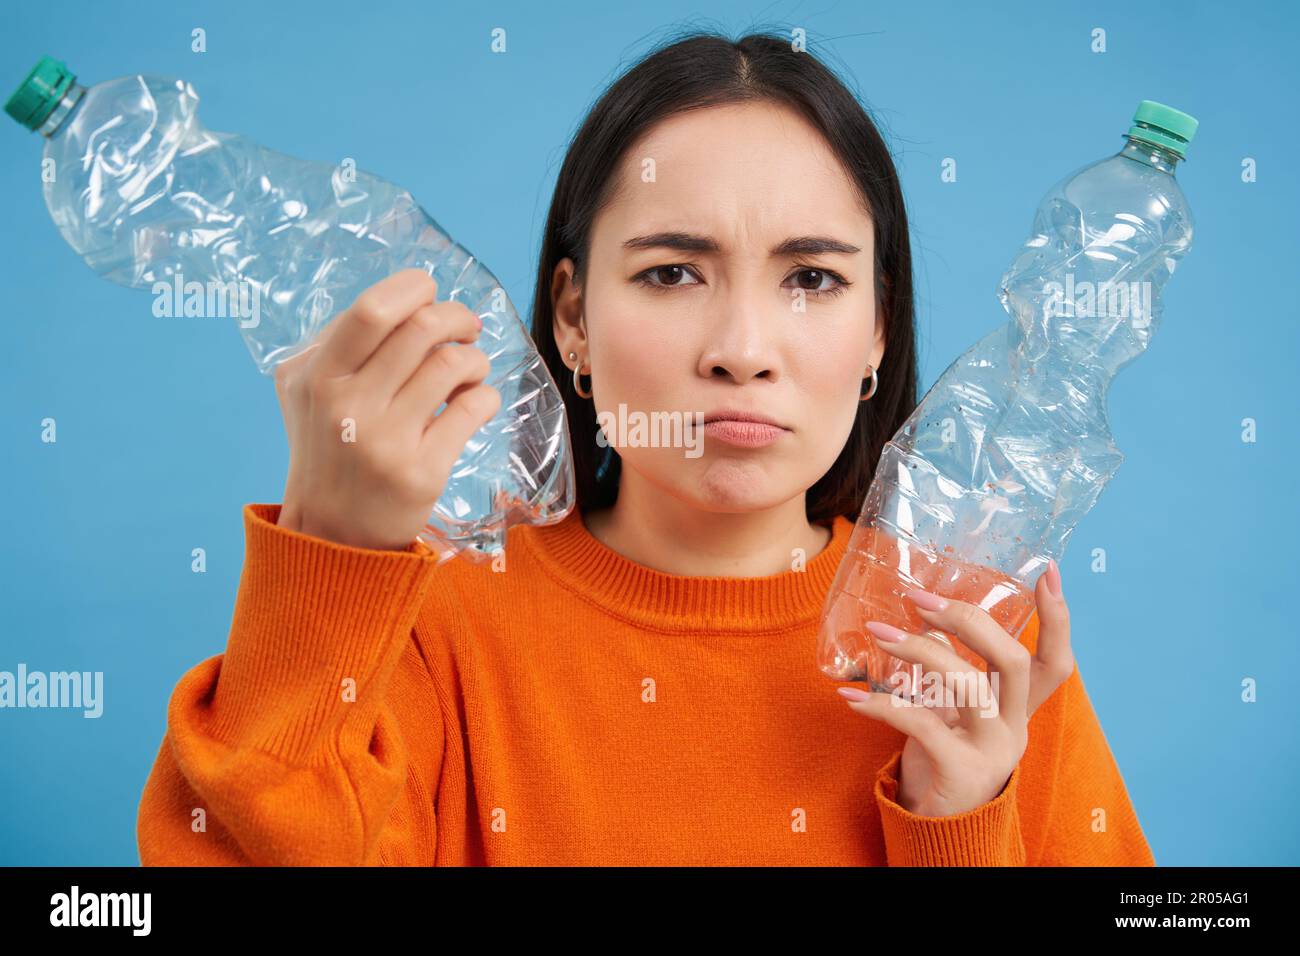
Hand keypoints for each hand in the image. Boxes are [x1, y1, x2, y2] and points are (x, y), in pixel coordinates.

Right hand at [273, 269, 501, 551]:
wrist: (330, 534)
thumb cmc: (327, 448)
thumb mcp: (307, 391)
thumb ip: (339, 343)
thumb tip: (405, 299)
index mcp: (317, 376)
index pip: (373, 310)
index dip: (414, 288)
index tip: (430, 293)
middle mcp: (346, 406)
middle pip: (422, 330)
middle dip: (457, 317)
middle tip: (467, 328)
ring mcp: (385, 441)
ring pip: (453, 365)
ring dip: (474, 359)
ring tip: (469, 371)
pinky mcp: (420, 472)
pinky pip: (472, 410)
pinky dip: (485, 396)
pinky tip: (474, 403)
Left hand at [838, 559, 1073, 816]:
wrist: (939, 830)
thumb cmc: (944, 755)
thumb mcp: (952, 710)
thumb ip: (950, 666)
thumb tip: (929, 617)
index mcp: (1018, 707)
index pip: (1055, 661)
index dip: (1057, 619)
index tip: (1049, 571)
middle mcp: (1014, 726)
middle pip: (1013, 662)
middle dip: (969, 621)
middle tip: (920, 598)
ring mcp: (991, 750)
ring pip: (967, 686)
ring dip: (919, 651)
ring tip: (878, 632)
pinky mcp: (959, 770)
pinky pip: (922, 725)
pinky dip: (882, 705)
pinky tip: (851, 697)